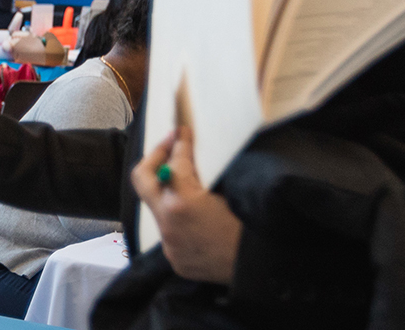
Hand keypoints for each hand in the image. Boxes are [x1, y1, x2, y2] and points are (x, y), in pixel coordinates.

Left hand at [132, 126, 241, 283]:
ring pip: (156, 206)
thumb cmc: (252, 229)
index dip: (180, 144)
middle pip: (143, 178)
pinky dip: (178, 216)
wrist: (261, 271)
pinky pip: (169, 230)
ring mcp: (169, 243)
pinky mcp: (174, 258)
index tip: (182, 132)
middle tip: (170, 144)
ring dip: (167, 190)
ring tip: (185, 178)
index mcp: (182, 204)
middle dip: (154, 157)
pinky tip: (194, 213)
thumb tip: (188, 154)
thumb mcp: (229, 193)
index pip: (175, 163)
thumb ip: (202, 175)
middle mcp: (168, 224)